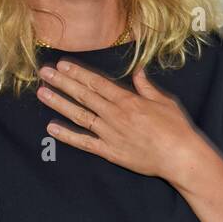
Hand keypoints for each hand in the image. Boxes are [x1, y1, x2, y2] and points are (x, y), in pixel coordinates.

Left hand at [37, 59, 202, 182]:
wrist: (179, 156)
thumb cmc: (176, 128)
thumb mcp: (164, 102)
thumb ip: (146, 87)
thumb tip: (138, 71)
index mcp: (128, 100)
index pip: (97, 83)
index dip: (78, 73)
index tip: (62, 65)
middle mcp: (115, 115)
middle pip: (84, 95)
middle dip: (62, 82)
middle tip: (44, 73)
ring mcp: (110, 133)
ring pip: (79, 115)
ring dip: (59, 103)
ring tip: (42, 93)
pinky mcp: (110, 151)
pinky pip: (84, 142)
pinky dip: (67, 135)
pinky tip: (52, 128)